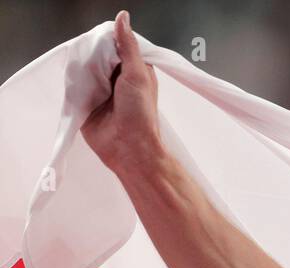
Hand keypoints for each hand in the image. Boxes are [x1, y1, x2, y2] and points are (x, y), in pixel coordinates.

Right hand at [82, 11, 162, 173]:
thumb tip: (123, 17)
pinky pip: (74, 85)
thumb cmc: (140, 115)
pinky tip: (70, 77)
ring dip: (80, 66)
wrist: (129, 148)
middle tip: (88, 56)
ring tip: (81, 69)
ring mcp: (100, 90)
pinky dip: (71, 80)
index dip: (106, 39)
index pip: (116, 44)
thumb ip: (128, 47)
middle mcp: (117, 78)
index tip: (98, 38)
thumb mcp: (138, 75)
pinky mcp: (86, 101)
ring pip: (84, 67)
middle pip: (97, 54)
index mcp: (133, 70)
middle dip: (90, 52)